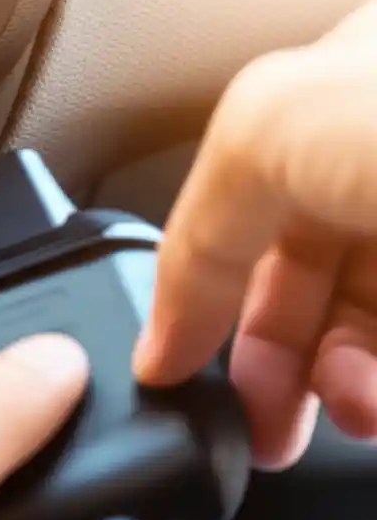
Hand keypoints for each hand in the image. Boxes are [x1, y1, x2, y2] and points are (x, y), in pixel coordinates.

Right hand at [134, 0, 376, 468]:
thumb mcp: (269, 132)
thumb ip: (200, 227)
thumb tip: (164, 331)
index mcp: (349, 98)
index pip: (252, 207)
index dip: (204, 288)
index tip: (175, 368)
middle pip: (314, 278)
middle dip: (278, 356)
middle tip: (263, 421)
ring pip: (376, 325)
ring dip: (345, 381)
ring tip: (347, 409)